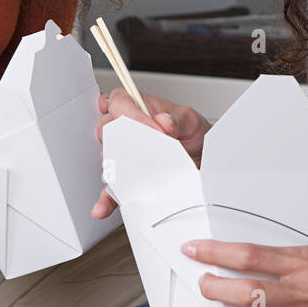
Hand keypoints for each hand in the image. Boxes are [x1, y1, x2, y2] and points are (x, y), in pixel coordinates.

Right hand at [91, 89, 211, 218]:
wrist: (204, 159)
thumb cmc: (194, 134)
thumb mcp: (191, 120)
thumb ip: (178, 118)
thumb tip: (163, 120)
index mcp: (141, 108)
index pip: (120, 101)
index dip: (128, 112)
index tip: (148, 128)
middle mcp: (130, 129)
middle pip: (105, 126)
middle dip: (117, 138)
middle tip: (138, 150)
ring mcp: (127, 154)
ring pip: (106, 157)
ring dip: (113, 168)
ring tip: (128, 174)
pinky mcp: (129, 178)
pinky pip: (111, 188)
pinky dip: (106, 198)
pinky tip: (104, 205)